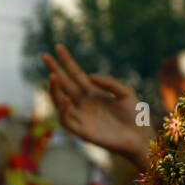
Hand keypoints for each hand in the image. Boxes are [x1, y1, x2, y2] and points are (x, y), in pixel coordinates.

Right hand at [42, 45, 152, 169]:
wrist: (140, 137)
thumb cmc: (135, 116)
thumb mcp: (125, 93)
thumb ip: (109, 83)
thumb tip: (89, 76)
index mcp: (93, 93)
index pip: (75, 74)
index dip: (67, 61)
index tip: (58, 47)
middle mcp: (84, 104)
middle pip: (64, 85)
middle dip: (54, 70)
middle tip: (44, 55)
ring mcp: (82, 117)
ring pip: (60, 102)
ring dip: (54, 90)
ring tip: (53, 76)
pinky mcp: (82, 132)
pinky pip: (66, 121)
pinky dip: (64, 110)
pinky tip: (67, 99)